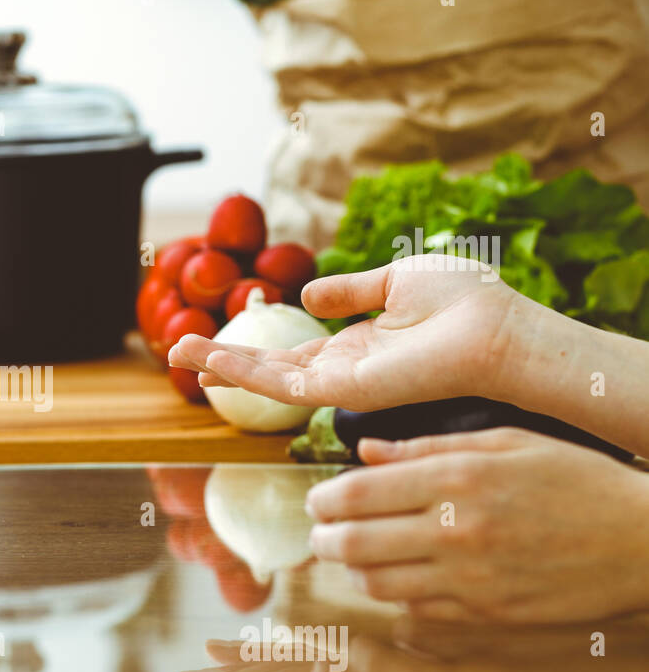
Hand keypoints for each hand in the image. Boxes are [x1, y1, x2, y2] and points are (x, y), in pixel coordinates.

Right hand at [168, 257, 530, 410]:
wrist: (496, 329)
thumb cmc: (463, 305)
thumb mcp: (395, 281)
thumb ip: (348, 291)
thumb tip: (305, 295)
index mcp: (356, 347)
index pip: (290, 354)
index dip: (251, 349)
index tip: (216, 343)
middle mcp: (342, 370)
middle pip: (268, 368)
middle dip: (221, 361)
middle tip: (176, 351)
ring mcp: (340, 383)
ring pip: (266, 380)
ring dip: (220, 366)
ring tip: (177, 352)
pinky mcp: (344, 389)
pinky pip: (285, 384)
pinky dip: (247, 374)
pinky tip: (216, 362)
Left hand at [305, 427, 648, 621]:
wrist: (642, 540)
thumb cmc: (575, 479)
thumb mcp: (505, 441)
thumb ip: (426, 446)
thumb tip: (364, 452)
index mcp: (456, 479)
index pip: (357, 494)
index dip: (324, 500)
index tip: (318, 501)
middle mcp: (456, 530)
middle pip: (353, 543)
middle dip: (324, 539)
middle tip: (321, 533)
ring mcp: (470, 577)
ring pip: (376, 582)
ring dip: (352, 570)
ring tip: (352, 556)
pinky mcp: (486, 612)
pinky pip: (415, 608)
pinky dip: (394, 594)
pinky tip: (396, 578)